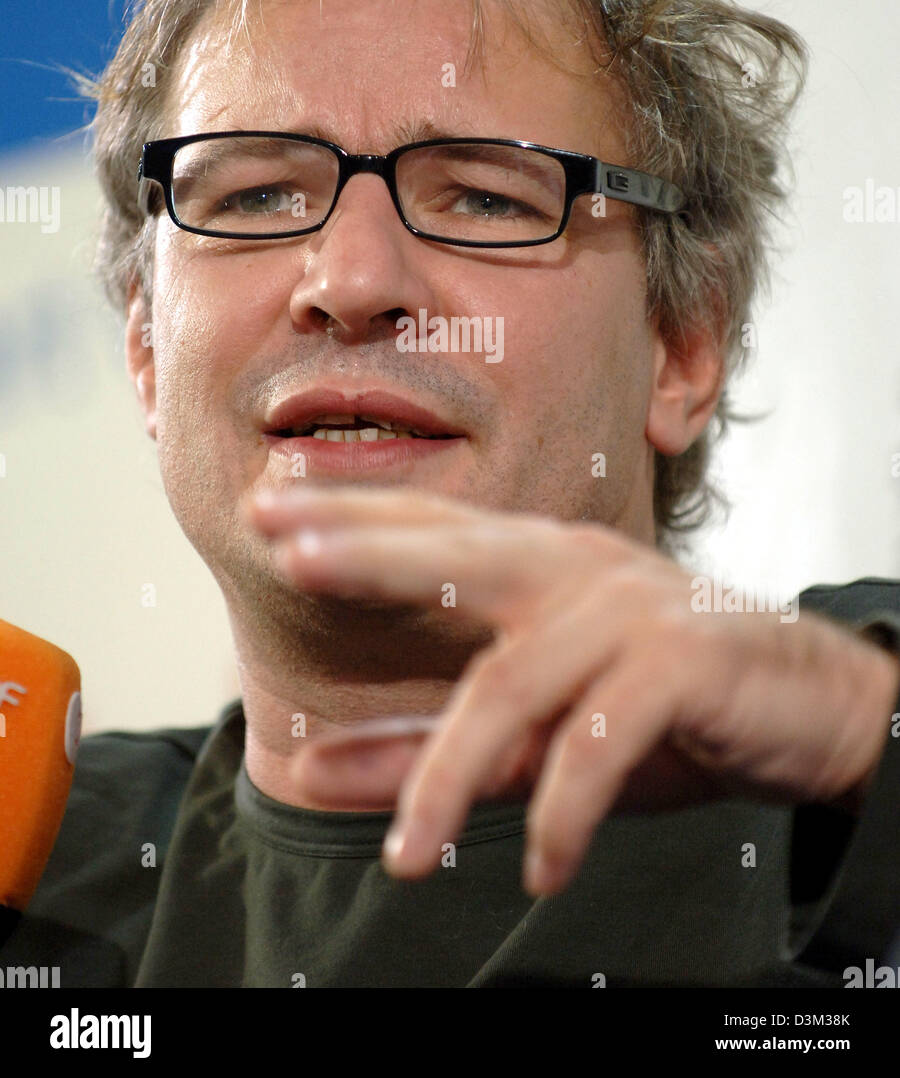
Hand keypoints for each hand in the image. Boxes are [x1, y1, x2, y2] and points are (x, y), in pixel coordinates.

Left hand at [248, 485, 899, 896]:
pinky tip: (542, 870)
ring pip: (514, 683)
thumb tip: (304, 770)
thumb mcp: (528, 736)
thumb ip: (420, 749)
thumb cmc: (657, 708)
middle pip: (458, 555)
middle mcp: (575, 570)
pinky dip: (564, 811)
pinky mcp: (684, 658)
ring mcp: (628, 609)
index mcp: (535, 566)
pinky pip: (601, 738)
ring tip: (410, 860)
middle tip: (295, 554)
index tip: (266, 510)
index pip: (427, 531)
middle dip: (373, 552)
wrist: (806, 706)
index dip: (348, 518)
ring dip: (453, 778)